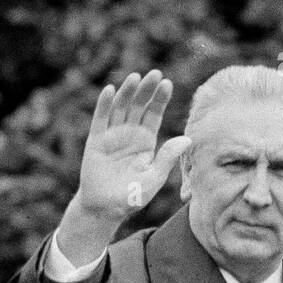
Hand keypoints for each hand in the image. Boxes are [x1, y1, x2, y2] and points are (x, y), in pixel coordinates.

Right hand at [56, 70, 192, 265]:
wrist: (104, 209)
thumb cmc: (131, 197)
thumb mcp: (154, 179)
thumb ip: (167, 159)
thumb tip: (187, 139)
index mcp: (146, 141)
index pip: (154, 114)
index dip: (160, 99)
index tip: (167, 84)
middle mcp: (130, 134)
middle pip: (139, 106)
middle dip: (146, 90)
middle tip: (154, 74)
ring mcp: (112, 135)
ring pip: (120, 108)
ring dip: (127, 92)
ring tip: (135, 77)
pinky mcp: (96, 140)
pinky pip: (100, 119)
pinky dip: (104, 104)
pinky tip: (110, 90)